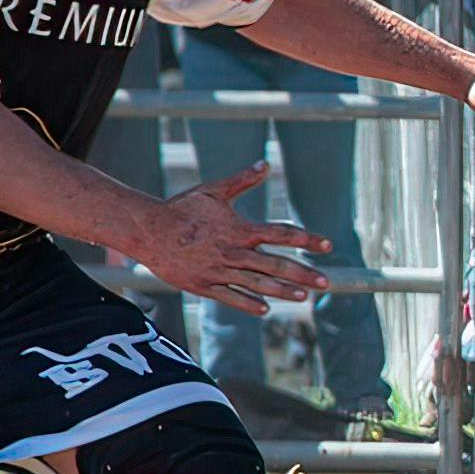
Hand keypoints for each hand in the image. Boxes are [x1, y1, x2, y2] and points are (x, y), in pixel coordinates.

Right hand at [125, 163, 328, 309]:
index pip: (280, 233)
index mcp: (239, 229)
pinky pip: (230, 297)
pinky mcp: (203, 285)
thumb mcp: (213, 192)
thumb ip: (242, 180)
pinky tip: (266, 309)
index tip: (328, 244)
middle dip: (303, 273)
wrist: (147, 230)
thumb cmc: (181, 208)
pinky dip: (248, 304)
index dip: (306, 238)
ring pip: (257, 284)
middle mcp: (233, 252)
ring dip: (283, 291)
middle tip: (327, 282)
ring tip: (304, 297)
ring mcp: (219, 271)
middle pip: (275, 264)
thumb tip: (265, 164)